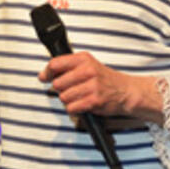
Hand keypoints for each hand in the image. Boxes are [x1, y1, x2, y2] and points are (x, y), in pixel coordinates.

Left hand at [39, 52, 161, 123]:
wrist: (126, 91)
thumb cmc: (105, 79)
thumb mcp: (88, 65)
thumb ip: (66, 67)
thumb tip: (43, 75)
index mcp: (84, 59)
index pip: (55, 64)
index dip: (47, 73)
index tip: (45, 77)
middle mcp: (88, 70)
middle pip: (57, 83)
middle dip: (61, 89)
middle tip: (72, 89)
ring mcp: (92, 86)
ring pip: (63, 97)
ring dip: (68, 100)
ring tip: (79, 97)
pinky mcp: (94, 101)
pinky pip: (71, 108)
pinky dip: (74, 109)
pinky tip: (83, 104)